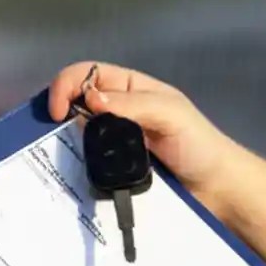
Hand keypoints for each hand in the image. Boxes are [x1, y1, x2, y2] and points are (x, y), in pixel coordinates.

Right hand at [47, 61, 242, 214]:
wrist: (216, 190)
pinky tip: (70, 177)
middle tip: (49, 136)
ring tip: (55, 159)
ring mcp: (114, 144)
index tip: (57, 112)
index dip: (66, 85)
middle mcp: (117, 113)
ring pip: (76, 137)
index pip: (87, 74)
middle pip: (75, 104)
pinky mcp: (114, 172)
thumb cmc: (200, 145)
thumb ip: (134, 105)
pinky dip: (76, 169)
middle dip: (57, 114)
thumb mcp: (171, 115)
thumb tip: (91, 99)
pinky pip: (87, 166)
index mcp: (130, 89)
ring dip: (63, 144)